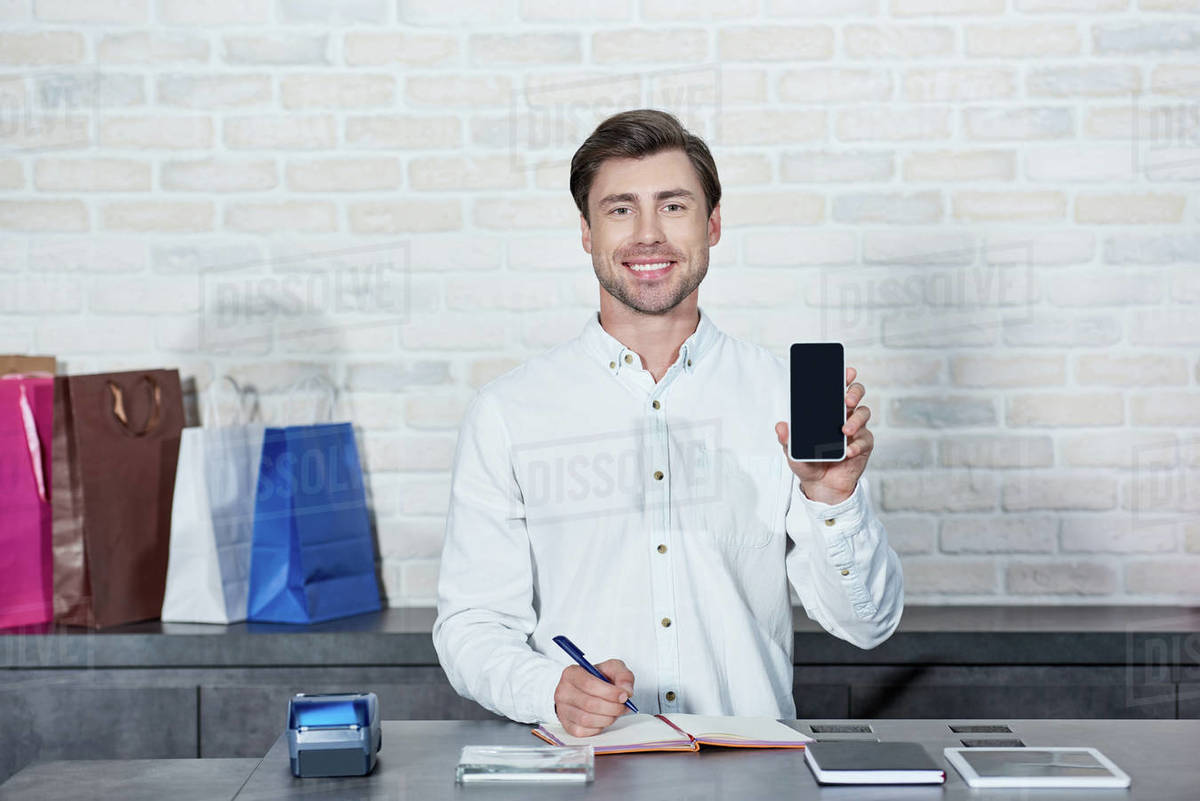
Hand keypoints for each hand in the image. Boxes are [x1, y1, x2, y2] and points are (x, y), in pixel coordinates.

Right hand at [553, 659, 634, 736]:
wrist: (588, 690)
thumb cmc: (599, 679)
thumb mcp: (613, 669)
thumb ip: (623, 675)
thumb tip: (626, 691)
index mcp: (571, 673)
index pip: (589, 684)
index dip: (609, 692)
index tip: (624, 696)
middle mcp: (563, 691)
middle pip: (589, 703)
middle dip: (612, 707)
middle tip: (623, 706)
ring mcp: (563, 710)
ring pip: (586, 719)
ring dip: (607, 718)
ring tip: (615, 712)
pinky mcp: (567, 725)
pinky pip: (584, 731)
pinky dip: (599, 727)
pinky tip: (604, 718)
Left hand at [775, 366, 872, 505]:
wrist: (820, 486)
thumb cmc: (808, 462)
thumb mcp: (793, 451)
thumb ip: (786, 439)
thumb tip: (780, 426)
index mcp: (827, 411)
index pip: (837, 388)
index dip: (844, 377)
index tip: (846, 371)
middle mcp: (844, 415)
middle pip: (856, 394)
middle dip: (854, 392)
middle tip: (846, 400)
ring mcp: (856, 430)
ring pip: (863, 414)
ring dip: (855, 420)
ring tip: (844, 431)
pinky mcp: (863, 445)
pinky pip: (865, 440)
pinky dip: (856, 445)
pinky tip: (848, 451)